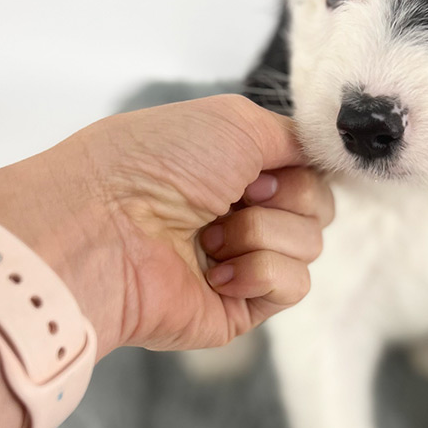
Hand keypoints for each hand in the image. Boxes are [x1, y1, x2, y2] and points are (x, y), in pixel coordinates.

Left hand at [0, 94, 332, 358]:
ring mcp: (247, 260)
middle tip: (235, 195)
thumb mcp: (236, 120)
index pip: (310, 170)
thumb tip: (323, 157)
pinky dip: (259, 270)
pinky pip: (295, 285)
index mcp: (241, 169)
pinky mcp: (245, 306)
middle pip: (320, 207)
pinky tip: (215, 271)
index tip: (269, 163)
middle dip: (286, 195)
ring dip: (262, 232)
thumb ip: (294, 136)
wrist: (104, 227)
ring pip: (312, 244)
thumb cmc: (158, 163)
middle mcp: (247, 213)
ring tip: (208, 235)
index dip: (301, 165)